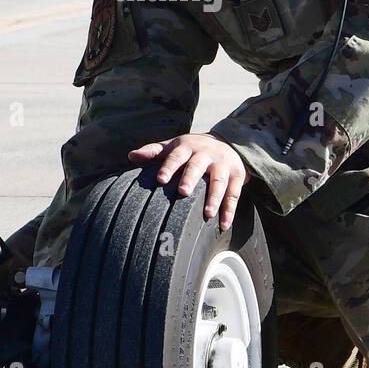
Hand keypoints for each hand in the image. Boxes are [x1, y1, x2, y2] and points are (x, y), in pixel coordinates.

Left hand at [128, 133, 248, 228]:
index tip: (160, 179)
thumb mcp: (174, 146)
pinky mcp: (238, 176)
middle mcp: (206, 154)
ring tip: (208, 214)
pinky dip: (230, 210)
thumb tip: (131, 156)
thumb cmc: (192, 150)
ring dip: (214, 198)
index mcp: (188, 147)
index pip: (176, 156)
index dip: (168, 167)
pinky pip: (234, 194)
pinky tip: (224, 225)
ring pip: (219, 182)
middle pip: (198, 166)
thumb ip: (154, 152)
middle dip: (191, 178)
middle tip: (183, 192)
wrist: (227, 142)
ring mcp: (223, 165)